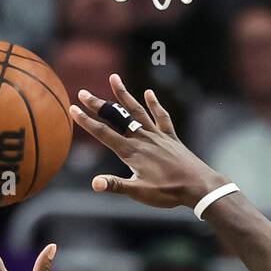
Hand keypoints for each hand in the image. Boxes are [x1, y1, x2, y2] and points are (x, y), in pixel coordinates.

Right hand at [71, 74, 226, 209]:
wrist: (198, 185)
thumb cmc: (168, 192)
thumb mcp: (139, 192)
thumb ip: (116, 185)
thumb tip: (95, 183)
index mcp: (131, 152)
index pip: (103, 134)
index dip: (86, 122)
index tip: (73, 109)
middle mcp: (142, 139)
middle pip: (117, 118)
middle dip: (98, 105)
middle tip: (83, 92)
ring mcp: (157, 136)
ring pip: (137, 111)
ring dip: (124, 95)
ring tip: (114, 78)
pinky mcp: (170, 138)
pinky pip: (161, 117)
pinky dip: (155, 104)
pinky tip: (149, 93)